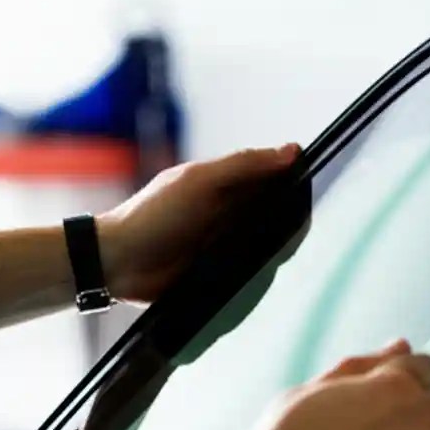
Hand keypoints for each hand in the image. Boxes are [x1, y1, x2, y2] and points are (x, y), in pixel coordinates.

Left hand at [97, 143, 300, 302]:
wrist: (116, 264)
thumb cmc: (155, 215)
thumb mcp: (201, 182)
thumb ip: (245, 165)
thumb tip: (293, 151)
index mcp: (231, 186)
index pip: (278, 180)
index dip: (298, 184)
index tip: (313, 193)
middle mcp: (234, 214)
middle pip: (280, 217)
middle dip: (291, 225)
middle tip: (291, 234)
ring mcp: (230, 247)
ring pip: (271, 249)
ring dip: (276, 254)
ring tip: (274, 259)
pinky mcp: (224, 277)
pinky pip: (254, 277)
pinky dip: (260, 278)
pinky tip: (262, 278)